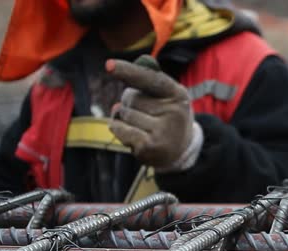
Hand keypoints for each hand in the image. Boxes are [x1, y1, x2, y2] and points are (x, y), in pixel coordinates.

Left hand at [107, 57, 202, 172]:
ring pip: (124, 113)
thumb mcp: (165, 95)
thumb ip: (145, 79)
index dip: (129, 71)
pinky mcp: (149, 146)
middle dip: (130, 103)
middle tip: (148, 115)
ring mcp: (163, 131)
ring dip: (126, 118)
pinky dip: (119, 129)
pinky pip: (119, 128)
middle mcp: (174, 112)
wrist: (179, 149)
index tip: (108, 65)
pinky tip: (133, 136)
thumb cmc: (165, 115)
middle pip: (130, 97)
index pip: (150, 79)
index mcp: (178, 95)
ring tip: (143, 127)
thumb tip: (115, 66)